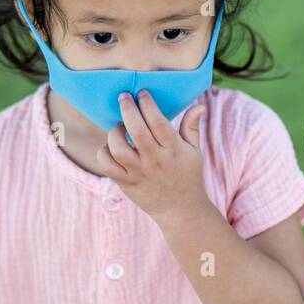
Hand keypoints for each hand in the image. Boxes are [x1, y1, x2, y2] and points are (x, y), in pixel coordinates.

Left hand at [98, 90, 209, 222]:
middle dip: (127, 109)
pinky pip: (108, 166)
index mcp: (173, 150)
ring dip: (114, 132)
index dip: (148, 104)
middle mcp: (155, 161)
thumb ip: (191, 127)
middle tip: (123, 96)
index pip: (158, 122)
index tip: (142, 93)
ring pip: (119, 149)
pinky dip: (104, 153)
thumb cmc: (188, 176)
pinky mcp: (127, 184)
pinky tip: (110, 147)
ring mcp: (139, 173)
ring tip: (118, 126)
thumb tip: (199, 106)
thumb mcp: (194, 151)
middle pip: (137, 131)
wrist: (181, 210)